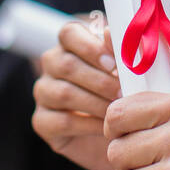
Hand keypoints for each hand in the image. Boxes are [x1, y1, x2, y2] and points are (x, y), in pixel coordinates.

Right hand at [31, 17, 120, 169]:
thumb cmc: (125, 94)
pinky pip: (62, 121)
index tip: (113, 64)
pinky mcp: (43, 121)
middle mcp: (52, 64)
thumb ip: (118, 51)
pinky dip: (88, 126)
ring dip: (96, 103)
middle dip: (98, 80)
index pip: (68, 33)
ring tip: (118, 111)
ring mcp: (44, 92)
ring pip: (63, 93)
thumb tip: (108, 32)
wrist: (125, 136)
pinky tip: (107, 128)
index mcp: (71, 44)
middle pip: (65, 64)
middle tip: (122, 92)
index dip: (90, 47)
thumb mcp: (126, 71)